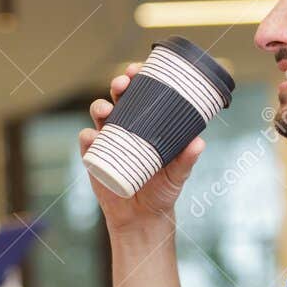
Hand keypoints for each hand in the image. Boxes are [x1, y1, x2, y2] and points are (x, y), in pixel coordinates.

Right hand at [83, 62, 204, 232]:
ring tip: (106, 109)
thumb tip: (198, 142)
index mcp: (147, 123)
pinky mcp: (94, 158)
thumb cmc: (163, 191)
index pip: (141, 94)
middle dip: (118, 85)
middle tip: (122, 84)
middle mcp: (126, 127)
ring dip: (100, 106)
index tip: (138, 69)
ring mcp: (108, 141)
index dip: (137, 78)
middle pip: (118, 98)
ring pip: (100, 115)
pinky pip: (87, 142)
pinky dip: (87, 137)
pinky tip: (92, 136)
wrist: (142, 218)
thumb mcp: (178, 174)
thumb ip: (187, 160)